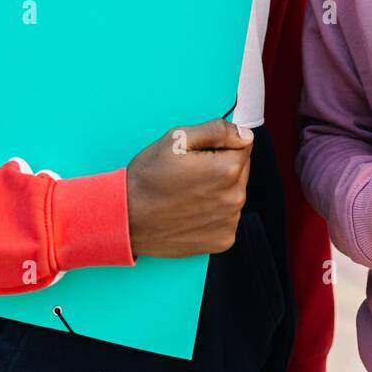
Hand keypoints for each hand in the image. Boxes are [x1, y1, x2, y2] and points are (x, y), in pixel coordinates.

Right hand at [126, 118, 252, 257]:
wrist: (126, 219)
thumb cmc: (148, 177)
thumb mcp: (177, 138)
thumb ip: (217, 130)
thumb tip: (244, 135)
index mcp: (227, 169)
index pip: (244, 145)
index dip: (220, 145)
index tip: (199, 153)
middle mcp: (235, 198)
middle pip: (241, 170)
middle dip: (221, 166)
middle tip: (190, 172)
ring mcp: (230, 222)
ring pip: (234, 194)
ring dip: (218, 190)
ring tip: (188, 193)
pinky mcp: (222, 240)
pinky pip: (227, 217)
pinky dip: (214, 213)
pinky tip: (191, 211)